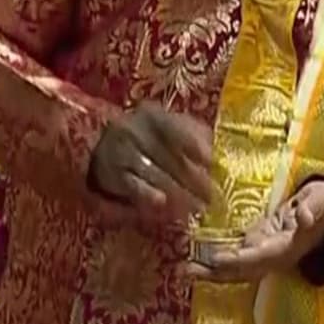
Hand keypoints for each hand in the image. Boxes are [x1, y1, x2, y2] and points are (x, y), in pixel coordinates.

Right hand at [89, 100, 215, 220]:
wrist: (103, 146)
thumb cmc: (146, 136)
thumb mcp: (166, 127)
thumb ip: (192, 134)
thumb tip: (220, 151)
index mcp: (152, 115)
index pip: (176, 129)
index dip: (195, 145)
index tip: (213, 163)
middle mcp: (134, 130)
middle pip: (169, 157)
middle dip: (194, 179)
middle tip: (213, 197)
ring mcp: (121, 152)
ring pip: (155, 174)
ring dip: (179, 193)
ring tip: (198, 208)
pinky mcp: (111, 174)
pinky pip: (133, 185)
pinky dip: (148, 194)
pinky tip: (162, 202)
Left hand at [187, 181, 323, 282]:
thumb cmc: (322, 204)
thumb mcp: (320, 201)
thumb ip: (312, 209)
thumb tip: (304, 218)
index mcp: (288, 246)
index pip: (261, 256)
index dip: (240, 259)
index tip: (218, 259)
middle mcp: (273, 255)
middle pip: (242, 270)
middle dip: (216, 273)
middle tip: (186, 271)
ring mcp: (262, 253)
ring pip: (234, 268)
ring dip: (210, 271)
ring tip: (183, 270)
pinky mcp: (254, 245)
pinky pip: (232, 258)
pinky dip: (213, 262)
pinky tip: (192, 259)